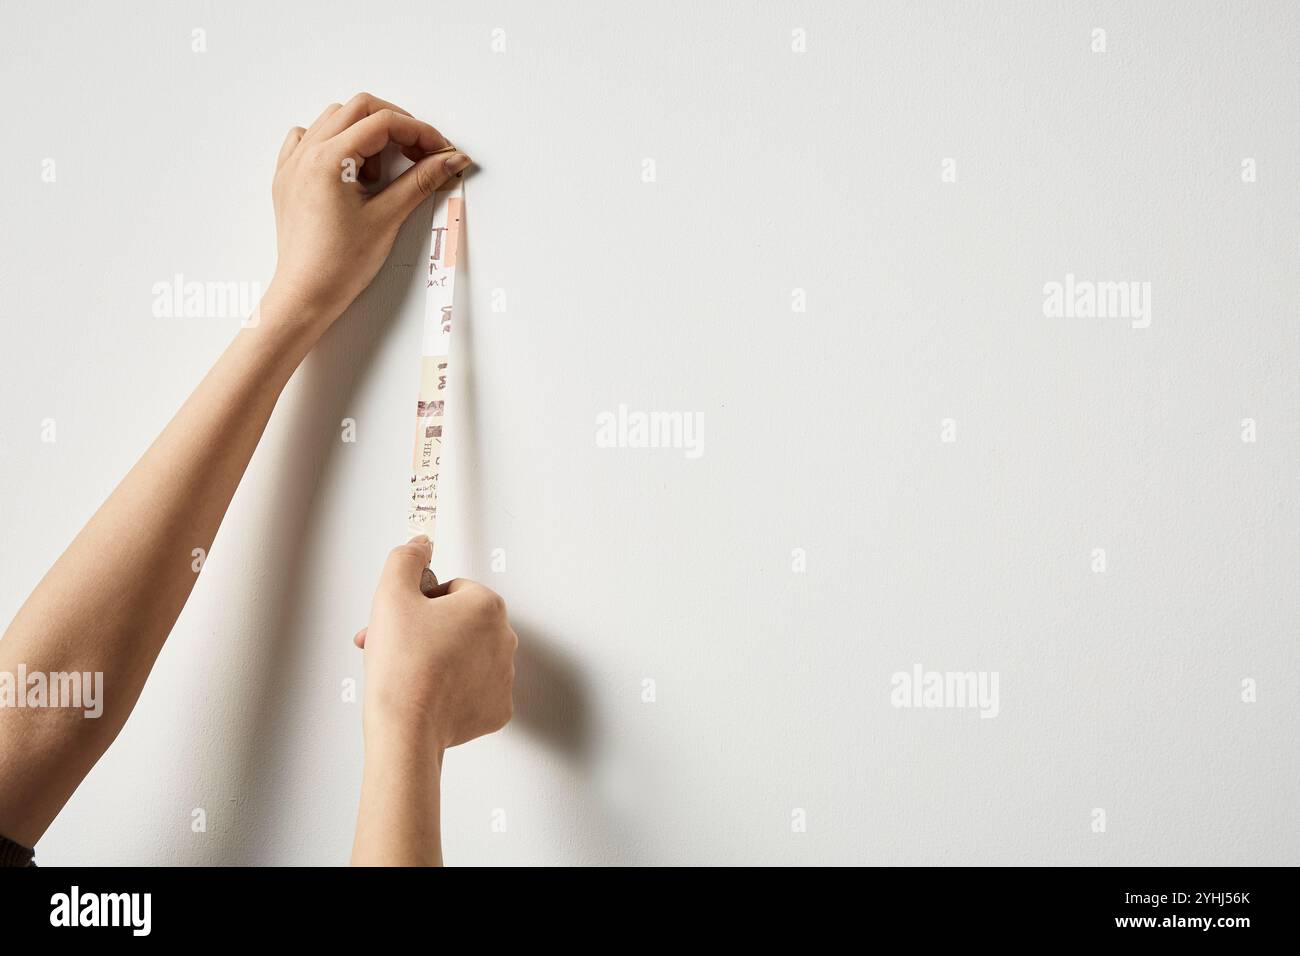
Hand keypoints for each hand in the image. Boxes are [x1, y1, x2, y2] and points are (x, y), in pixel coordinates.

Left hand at [268, 93, 471, 331]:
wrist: (306, 294)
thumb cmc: (339, 265)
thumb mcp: (387, 217)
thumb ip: (420, 181)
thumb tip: (450, 160)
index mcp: (329, 159)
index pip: (383, 123)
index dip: (420, 132)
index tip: (441, 151)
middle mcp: (306, 153)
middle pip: (359, 109)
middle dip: (397, 125)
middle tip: (421, 154)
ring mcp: (292, 163)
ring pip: (335, 119)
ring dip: (367, 133)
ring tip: (383, 173)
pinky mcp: (288, 178)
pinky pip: (308, 138)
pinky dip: (335, 142)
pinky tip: (350, 168)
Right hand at [356, 537, 515, 749]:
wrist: (405, 727)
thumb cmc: (402, 666)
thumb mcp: (392, 593)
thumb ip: (407, 558)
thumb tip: (421, 543)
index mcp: (487, 606)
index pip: (450, 592)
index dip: (419, 604)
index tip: (403, 621)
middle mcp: (505, 639)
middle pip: (459, 625)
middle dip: (426, 632)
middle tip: (396, 647)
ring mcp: (505, 677)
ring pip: (465, 656)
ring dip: (439, 658)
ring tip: (409, 671)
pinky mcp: (497, 708)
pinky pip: (473, 689)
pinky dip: (453, 690)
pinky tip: (429, 693)